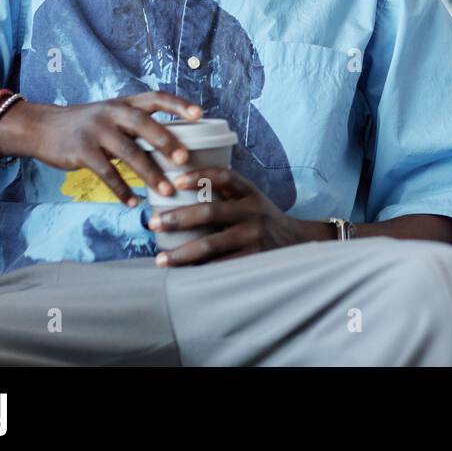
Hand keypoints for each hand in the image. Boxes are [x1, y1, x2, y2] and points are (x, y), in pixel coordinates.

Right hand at [0, 92, 200, 205]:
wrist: (42, 128)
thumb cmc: (87, 125)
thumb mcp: (112, 117)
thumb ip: (137, 127)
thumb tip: (173, 147)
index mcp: (124, 104)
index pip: (156, 97)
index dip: (179, 104)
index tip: (201, 114)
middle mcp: (111, 113)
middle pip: (143, 124)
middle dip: (166, 141)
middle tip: (184, 159)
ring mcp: (95, 131)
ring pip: (128, 152)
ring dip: (149, 173)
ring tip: (166, 192)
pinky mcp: (81, 151)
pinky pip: (106, 173)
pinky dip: (121, 190)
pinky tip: (133, 202)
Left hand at [150, 167, 328, 265]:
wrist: (298, 242)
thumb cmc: (262, 219)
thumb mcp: (251, 200)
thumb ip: (225, 195)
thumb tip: (177, 193)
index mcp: (250, 192)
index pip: (225, 176)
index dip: (200, 175)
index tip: (176, 181)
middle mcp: (253, 211)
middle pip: (210, 212)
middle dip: (178, 219)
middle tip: (153, 224)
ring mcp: (254, 236)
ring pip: (211, 245)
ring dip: (182, 253)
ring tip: (160, 260)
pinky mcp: (254, 259)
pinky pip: (221, 266)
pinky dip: (200, 271)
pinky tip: (183, 275)